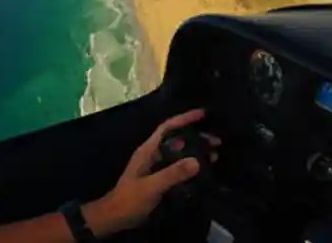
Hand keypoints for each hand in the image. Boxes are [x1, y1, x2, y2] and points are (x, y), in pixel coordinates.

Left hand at [83, 109, 220, 236]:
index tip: (203, 114)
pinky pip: (179, 168)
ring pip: (180, 154)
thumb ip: (172, 174)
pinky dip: (192, 167)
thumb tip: (197, 161)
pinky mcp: (160, 180)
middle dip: (197, 138)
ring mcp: (157, 167)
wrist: (115, 218)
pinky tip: (203, 172)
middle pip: (177, 140)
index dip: (184, 118)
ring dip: (196, 152)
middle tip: (216, 142)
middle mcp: (154, 155)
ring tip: (214, 155)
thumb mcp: (151, 186)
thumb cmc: (129, 199)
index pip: (168, 128)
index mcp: (148, 150)